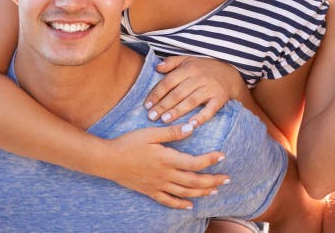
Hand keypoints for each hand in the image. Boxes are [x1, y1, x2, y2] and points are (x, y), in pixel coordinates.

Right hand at [103, 124, 229, 208]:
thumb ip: (172, 132)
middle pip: (194, 181)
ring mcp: (157, 185)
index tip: (222, 156)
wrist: (107, 160)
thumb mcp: (151, 133)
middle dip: (213, 180)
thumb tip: (192, 128)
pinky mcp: (149, 191)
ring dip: (202, 192)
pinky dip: (180, 204)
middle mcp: (165, 175)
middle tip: (227, 179)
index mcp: (167, 159)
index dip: (210, 160)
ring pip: (184, 193)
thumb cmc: (128, 143)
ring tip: (215, 190)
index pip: (195, 162)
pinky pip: (168, 201)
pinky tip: (190, 206)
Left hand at [144, 56, 245, 126]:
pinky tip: (190, 125)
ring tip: (164, 120)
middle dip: (163, 105)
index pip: (169, 81)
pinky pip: (210, 110)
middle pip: (178, 93)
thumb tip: (156, 67)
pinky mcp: (219, 99)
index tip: (147, 105)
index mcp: (189, 68)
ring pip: (191, 101)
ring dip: (177, 111)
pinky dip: (201, 118)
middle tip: (151, 117)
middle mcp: (199, 78)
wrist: (230, 74)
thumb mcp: (188, 60)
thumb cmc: (204, 68)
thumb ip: (172, 62)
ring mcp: (210, 88)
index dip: (156, 94)